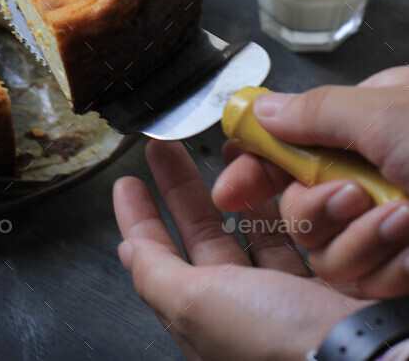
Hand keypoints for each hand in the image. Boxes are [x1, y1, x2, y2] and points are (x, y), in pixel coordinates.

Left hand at [113, 140, 360, 360]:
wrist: (360, 356)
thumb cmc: (276, 343)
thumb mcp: (196, 305)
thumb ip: (156, 274)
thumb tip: (127, 250)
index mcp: (202, 317)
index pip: (157, 259)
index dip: (141, 219)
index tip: (128, 183)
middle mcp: (240, 308)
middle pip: (202, 234)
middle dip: (182, 187)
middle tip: (167, 148)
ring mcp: (281, 296)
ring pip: (250, 229)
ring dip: (237, 189)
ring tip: (226, 153)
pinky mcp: (322, 284)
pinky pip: (295, 234)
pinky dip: (285, 205)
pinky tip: (277, 183)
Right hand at [213, 66, 408, 298]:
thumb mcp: (384, 114)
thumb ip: (315, 110)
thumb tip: (262, 110)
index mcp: (363, 121)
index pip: (286, 143)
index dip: (253, 166)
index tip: (229, 189)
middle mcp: (366, 170)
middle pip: (294, 203)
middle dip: (317, 209)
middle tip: (351, 195)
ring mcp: (378, 220)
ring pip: (320, 249)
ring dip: (360, 238)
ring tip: (402, 220)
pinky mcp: (392, 264)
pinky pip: (355, 279)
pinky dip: (385, 266)